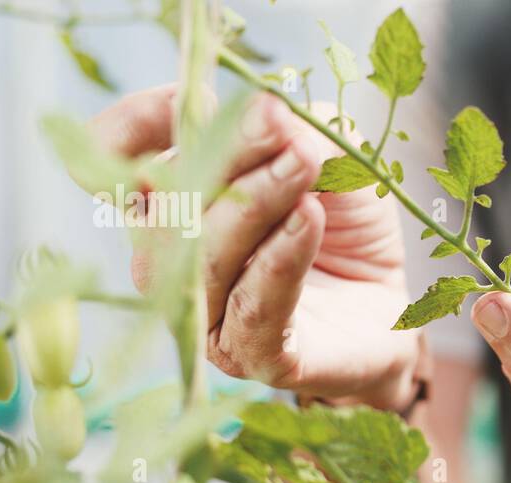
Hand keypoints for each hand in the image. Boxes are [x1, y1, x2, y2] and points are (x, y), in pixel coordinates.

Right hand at [88, 85, 420, 407]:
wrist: (392, 307)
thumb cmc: (349, 227)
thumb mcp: (334, 159)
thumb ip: (298, 133)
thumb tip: (268, 114)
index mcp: (173, 206)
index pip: (118, 163)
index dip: (140, 125)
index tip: (193, 97)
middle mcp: (174, 264)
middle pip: (169, 205)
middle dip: (228, 159)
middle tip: (285, 133)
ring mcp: (207, 317)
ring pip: (205, 256)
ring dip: (255, 204)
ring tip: (305, 168)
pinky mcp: (255, 357)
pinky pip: (252, 308)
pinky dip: (279, 258)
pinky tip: (308, 221)